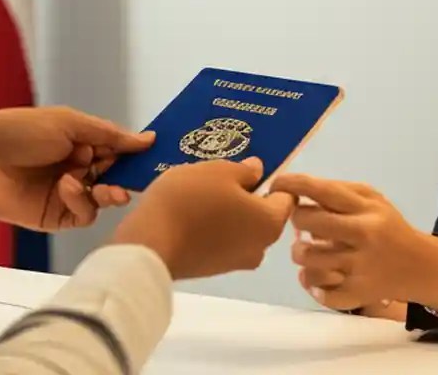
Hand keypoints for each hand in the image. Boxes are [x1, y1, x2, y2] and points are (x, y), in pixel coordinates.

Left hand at [0, 106, 153, 230]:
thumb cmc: (21, 132)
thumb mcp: (69, 124)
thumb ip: (109, 134)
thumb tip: (149, 138)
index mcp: (81, 141)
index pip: (118, 150)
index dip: (135, 154)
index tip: (154, 157)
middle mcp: (79, 168)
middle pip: (116, 177)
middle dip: (127, 177)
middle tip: (134, 179)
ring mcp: (68, 194)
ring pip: (105, 199)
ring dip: (108, 192)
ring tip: (105, 188)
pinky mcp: (57, 217)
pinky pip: (84, 215)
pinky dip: (82, 202)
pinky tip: (68, 188)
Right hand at [110, 157, 293, 279]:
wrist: (150, 244)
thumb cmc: (189, 201)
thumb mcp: (217, 171)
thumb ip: (244, 170)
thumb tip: (258, 171)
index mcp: (271, 222)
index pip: (286, 197)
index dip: (273, 179)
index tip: (249, 169)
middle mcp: (261, 247)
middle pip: (263, 214)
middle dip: (247, 196)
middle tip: (221, 177)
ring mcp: (236, 263)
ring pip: (242, 228)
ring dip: (229, 212)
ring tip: (202, 194)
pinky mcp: (213, 269)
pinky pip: (223, 241)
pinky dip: (214, 228)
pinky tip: (192, 213)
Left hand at [270, 174, 437, 316]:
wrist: (421, 266)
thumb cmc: (388, 227)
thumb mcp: (372, 200)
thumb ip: (339, 192)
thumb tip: (298, 189)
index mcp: (366, 208)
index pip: (322, 190)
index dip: (293, 184)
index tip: (276, 184)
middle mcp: (364, 235)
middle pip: (310, 222)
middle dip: (296, 219)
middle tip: (300, 222)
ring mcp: (361, 266)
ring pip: (309, 258)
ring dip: (299, 253)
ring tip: (306, 250)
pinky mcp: (360, 293)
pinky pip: (322, 292)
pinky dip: (312, 285)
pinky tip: (316, 277)